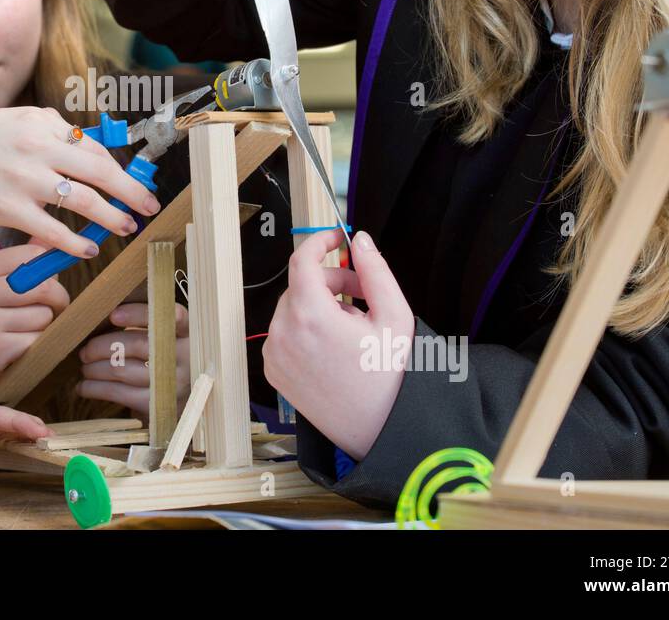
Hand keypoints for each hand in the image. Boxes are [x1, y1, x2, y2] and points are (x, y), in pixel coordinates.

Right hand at [0, 106, 160, 258]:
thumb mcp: (4, 121)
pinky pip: (54, 230)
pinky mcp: (9, 208)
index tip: (132, 181)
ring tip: (126, 228)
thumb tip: (77, 135)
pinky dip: (76, 242)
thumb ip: (41, 126)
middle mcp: (34, 145)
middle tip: (149, 205)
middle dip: (131, 190)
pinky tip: (88, 250)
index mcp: (36, 121)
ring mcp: (23, 177)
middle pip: (99, 170)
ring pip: (84, 201)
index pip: (91, 145)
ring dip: (112, 218)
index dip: (118, 167)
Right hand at [0, 244, 70, 402]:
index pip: (30, 256)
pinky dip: (38, 344)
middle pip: (43, 286)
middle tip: (56, 307)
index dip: (50, 267)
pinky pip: (37, 341)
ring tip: (29, 328)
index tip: (52, 279)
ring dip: (46, 325)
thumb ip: (17, 264)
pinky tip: (22, 346)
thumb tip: (49, 241)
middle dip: (58, 298)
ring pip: (43, 316)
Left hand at [76, 301, 190, 414]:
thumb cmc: (165, 357)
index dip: (139, 314)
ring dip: (93, 368)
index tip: (113, 315)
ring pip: (121, 369)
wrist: (185, 398)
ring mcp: (174, 381)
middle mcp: (186, 355)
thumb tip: (102, 313)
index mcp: (187, 330)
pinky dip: (94, 389)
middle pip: (136, 344)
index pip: (168, 316)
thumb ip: (144, 322)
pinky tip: (84, 387)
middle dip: (101, 346)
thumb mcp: (165, 336)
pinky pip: (118, 393)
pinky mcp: (159, 404)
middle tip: (85, 351)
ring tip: (84, 367)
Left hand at [262, 229, 414, 459]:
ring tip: (352, 328)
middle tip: (363, 296)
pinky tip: (334, 346)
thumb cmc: (390, 378)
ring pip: (292, 308)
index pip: (301, 260)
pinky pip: (285, 332)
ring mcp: (275, 354)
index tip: (336, 238)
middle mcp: (283, 333)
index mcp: (309, 316)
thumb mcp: (394, 316)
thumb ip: (375, 270)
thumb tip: (360, 240)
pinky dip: (306, 329)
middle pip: (301, 285)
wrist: (381, 430)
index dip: (320, 241)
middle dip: (332, 283)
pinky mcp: (273, 371)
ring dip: (320, 307)